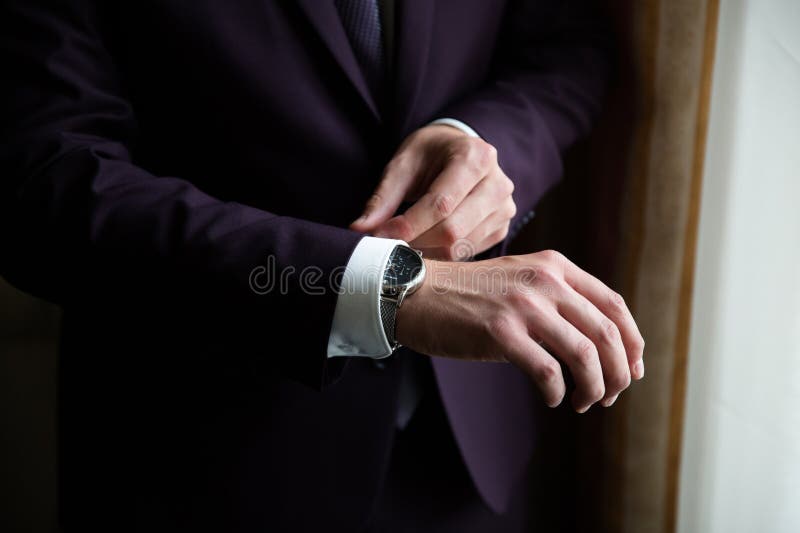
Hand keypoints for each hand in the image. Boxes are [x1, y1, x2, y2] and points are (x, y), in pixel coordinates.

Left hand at [350, 124, 515, 259]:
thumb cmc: (429, 155)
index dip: (408, 225)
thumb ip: (383, 198)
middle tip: (389, 245)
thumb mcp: (403, 165)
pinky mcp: (501, 227)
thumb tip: (360, 230)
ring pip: (460, 247)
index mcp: (475, 157)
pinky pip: (468, 253)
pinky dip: (442, 255)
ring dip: (426, 252)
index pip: (441, 203)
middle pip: (453, 230)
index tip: (380, 237)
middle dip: (415, 242)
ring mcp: (504, 208)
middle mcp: (498, 183)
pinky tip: (426, 244)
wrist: (458, 150)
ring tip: (405, 244)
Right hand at [396, 250, 644, 411]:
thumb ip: (557, 299)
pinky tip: (553, 399)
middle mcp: (545, 281)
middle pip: (607, 333)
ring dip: (594, 388)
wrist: (416, 293)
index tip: (632, 370)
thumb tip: (599, 346)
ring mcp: (523, 305)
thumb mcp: (520, 280)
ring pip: (585, 355)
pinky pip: (548, 371)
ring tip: (583, 403)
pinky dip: (558, 393)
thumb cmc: (467, 295)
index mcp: (555, 266)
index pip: (614, 305)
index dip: (633, 343)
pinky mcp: (500, 332)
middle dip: (619, 373)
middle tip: (611, 396)